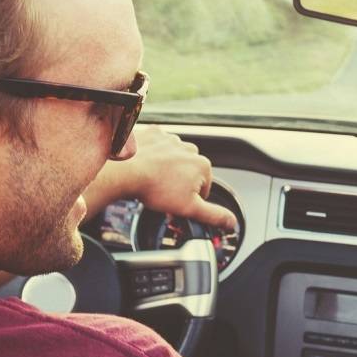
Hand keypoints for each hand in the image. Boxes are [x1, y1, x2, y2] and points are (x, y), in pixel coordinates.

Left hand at [106, 125, 238, 231]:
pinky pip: (158, 146)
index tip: (176, 202)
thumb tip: (231, 222)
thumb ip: (213, 215)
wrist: (125, 170)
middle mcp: (189, 149)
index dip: (189, 199)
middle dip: (178, 182)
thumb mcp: (189, 208)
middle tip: (163, 192)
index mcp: (202, 165)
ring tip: (153, 179)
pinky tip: (146, 165)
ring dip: (166, 168)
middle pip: (188, 172)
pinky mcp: (154, 134)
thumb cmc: (154, 188)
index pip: (203, 188)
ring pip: (173, 159)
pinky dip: (153, 155)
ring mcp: (171, 139)